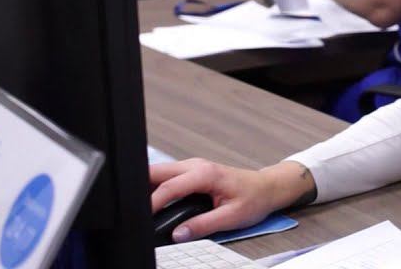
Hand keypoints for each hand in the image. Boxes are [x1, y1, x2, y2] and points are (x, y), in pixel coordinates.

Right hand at [149, 159, 294, 242]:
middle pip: (158, 171)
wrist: (266, 187)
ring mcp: (193, 166)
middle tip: (134, 209)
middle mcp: (196, 165)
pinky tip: (153, 200)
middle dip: (142, 187)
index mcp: (205, 174)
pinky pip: (168, 175)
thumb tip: (179, 234)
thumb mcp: (231, 217)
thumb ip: (203, 225)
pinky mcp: (192, 171)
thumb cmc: (253, 198)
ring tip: (142, 207)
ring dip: (148, 186)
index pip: (170, 186)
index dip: (153, 202)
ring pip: (160, 171)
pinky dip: (156, 186)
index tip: (143, 216)